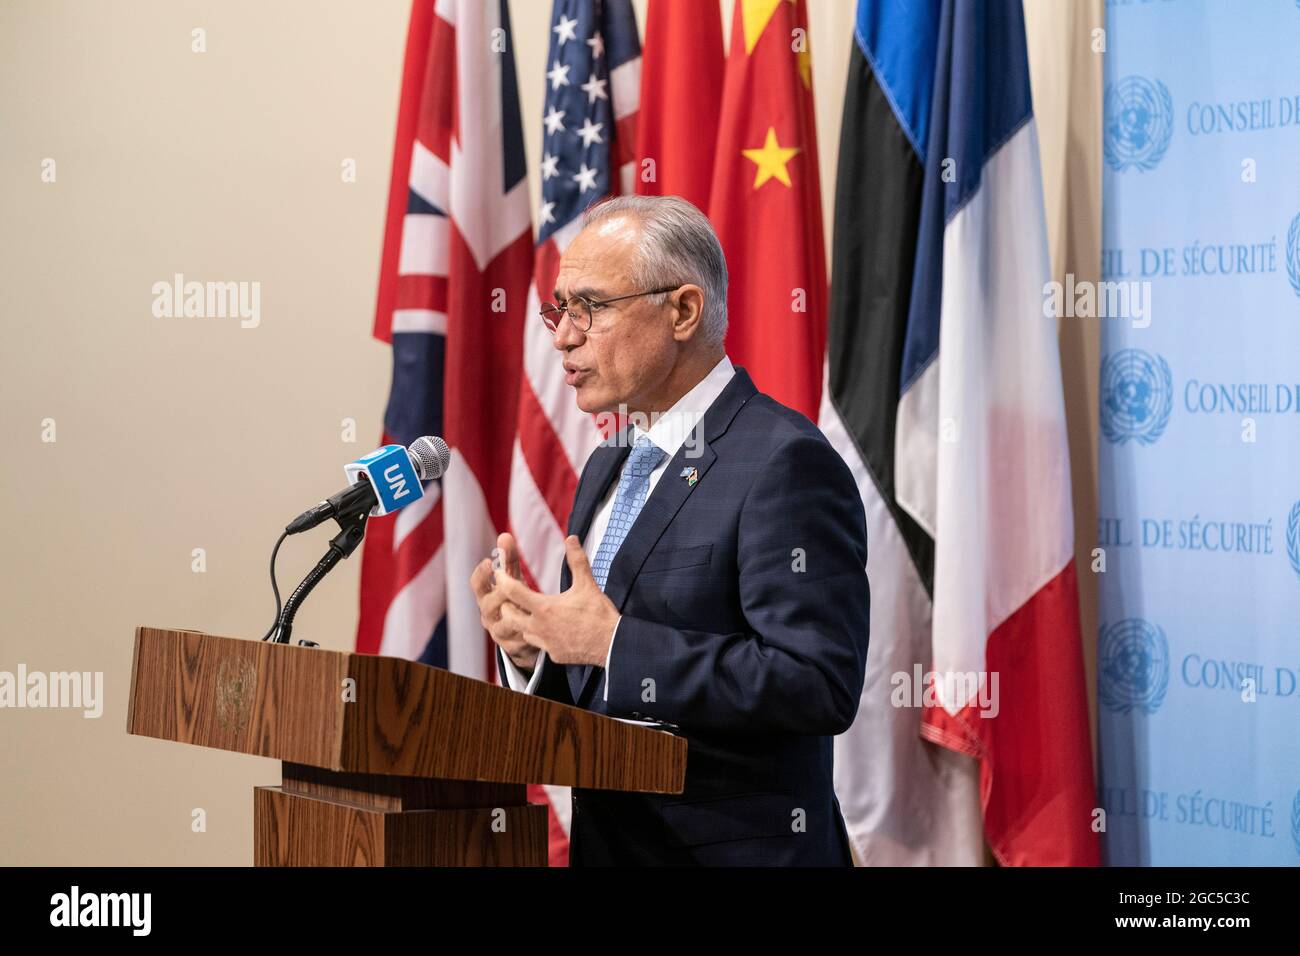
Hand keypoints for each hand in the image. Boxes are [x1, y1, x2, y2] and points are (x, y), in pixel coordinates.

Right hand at [470, 532, 538, 673]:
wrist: (519, 634)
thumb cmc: (514, 599)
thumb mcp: (513, 580)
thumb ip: (509, 560)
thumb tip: (505, 534)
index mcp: (485, 596)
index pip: (476, 584)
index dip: (481, 574)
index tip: (488, 562)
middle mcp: (487, 614)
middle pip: (489, 603)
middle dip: (501, 592)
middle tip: (510, 584)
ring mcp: (497, 631)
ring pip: (504, 622)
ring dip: (514, 613)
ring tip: (525, 606)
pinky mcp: (511, 646)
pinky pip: (519, 638)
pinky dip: (528, 630)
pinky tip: (539, 625)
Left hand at [495, 535, 619, 666]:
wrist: (612, 644)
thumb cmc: (599, 614)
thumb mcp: (587, 584)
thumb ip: (576, 560)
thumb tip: (571, 539)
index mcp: (544, 607)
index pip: (512, 591)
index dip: (503, 579)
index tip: (500, 573)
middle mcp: (539, 626)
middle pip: (508, 615)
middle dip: (508, 604)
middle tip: (513, 595)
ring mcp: (545, 643)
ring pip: (521, 631)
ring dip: (522, 622)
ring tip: (530, 612)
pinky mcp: (553, 654)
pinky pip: (538, 644)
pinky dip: (539, 636)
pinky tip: (549, 630)